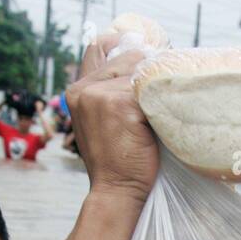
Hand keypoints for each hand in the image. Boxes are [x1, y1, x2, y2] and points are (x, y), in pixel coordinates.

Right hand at [64, 33, 158, 202]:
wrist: (116, 192)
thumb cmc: (119, 161)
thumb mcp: (106, 122)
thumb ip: (112, 94)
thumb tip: (145, 65)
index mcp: (77, 90)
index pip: (100, 47)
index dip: (126, 48)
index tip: (146, 61)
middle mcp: (83, 88)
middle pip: (129, 56)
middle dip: (150, 72)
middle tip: (163, 96)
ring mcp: (98, 95)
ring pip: (141, 71)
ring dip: (156, 89)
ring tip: (161, 114)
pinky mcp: (119, 105)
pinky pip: (150, 89)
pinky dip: (162, 103)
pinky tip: (163, 122)